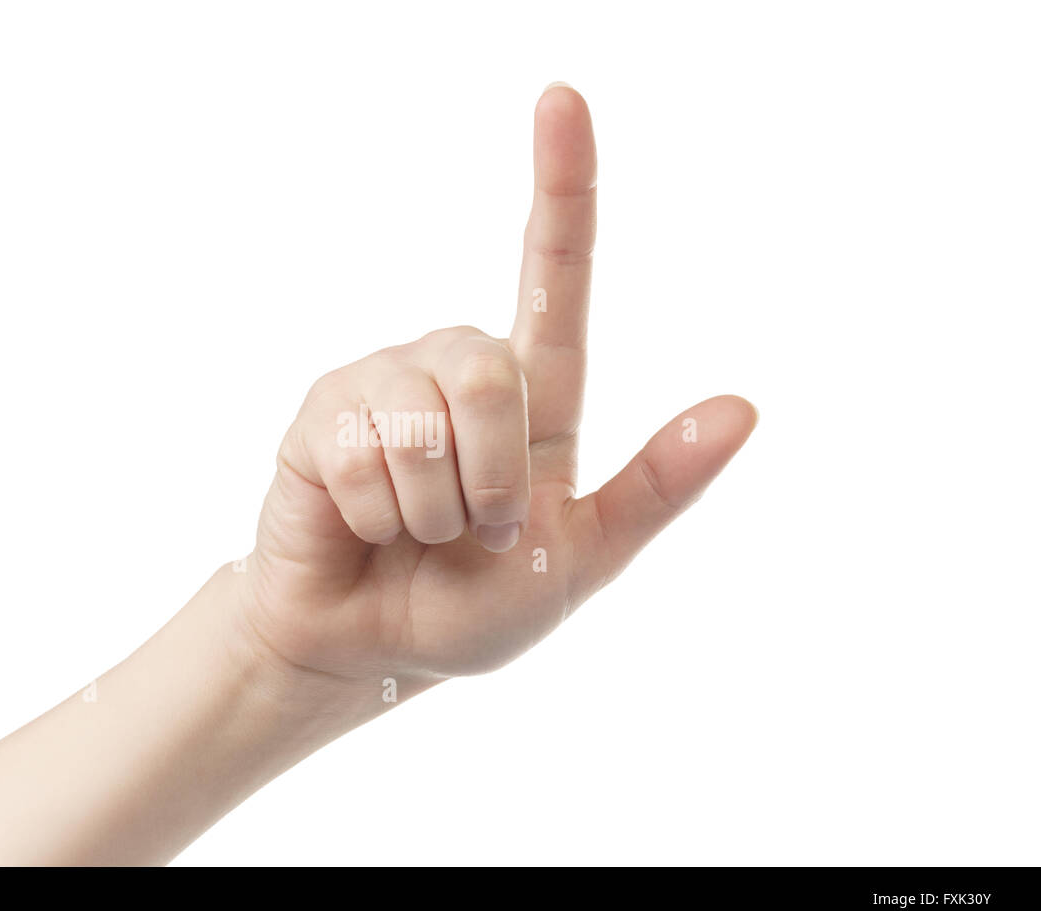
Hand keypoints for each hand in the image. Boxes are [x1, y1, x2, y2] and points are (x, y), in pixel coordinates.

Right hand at [235, 84, 756, 684]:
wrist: (370, 650)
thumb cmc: (472, 606)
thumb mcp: (580, 559)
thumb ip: (657, 488)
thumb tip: (746, 407)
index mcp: (533, 398)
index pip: (554, 278)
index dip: (562, 189)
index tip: (562, 98)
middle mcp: (458, 369)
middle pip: (490, 368)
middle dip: (492, 479)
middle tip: (476, 528)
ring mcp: (386, 383)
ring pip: (424, 417)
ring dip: (433, 510)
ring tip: (417, 531)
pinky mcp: (325, 411)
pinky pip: (361, 449)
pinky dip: (375, 515)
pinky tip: (363, 524)